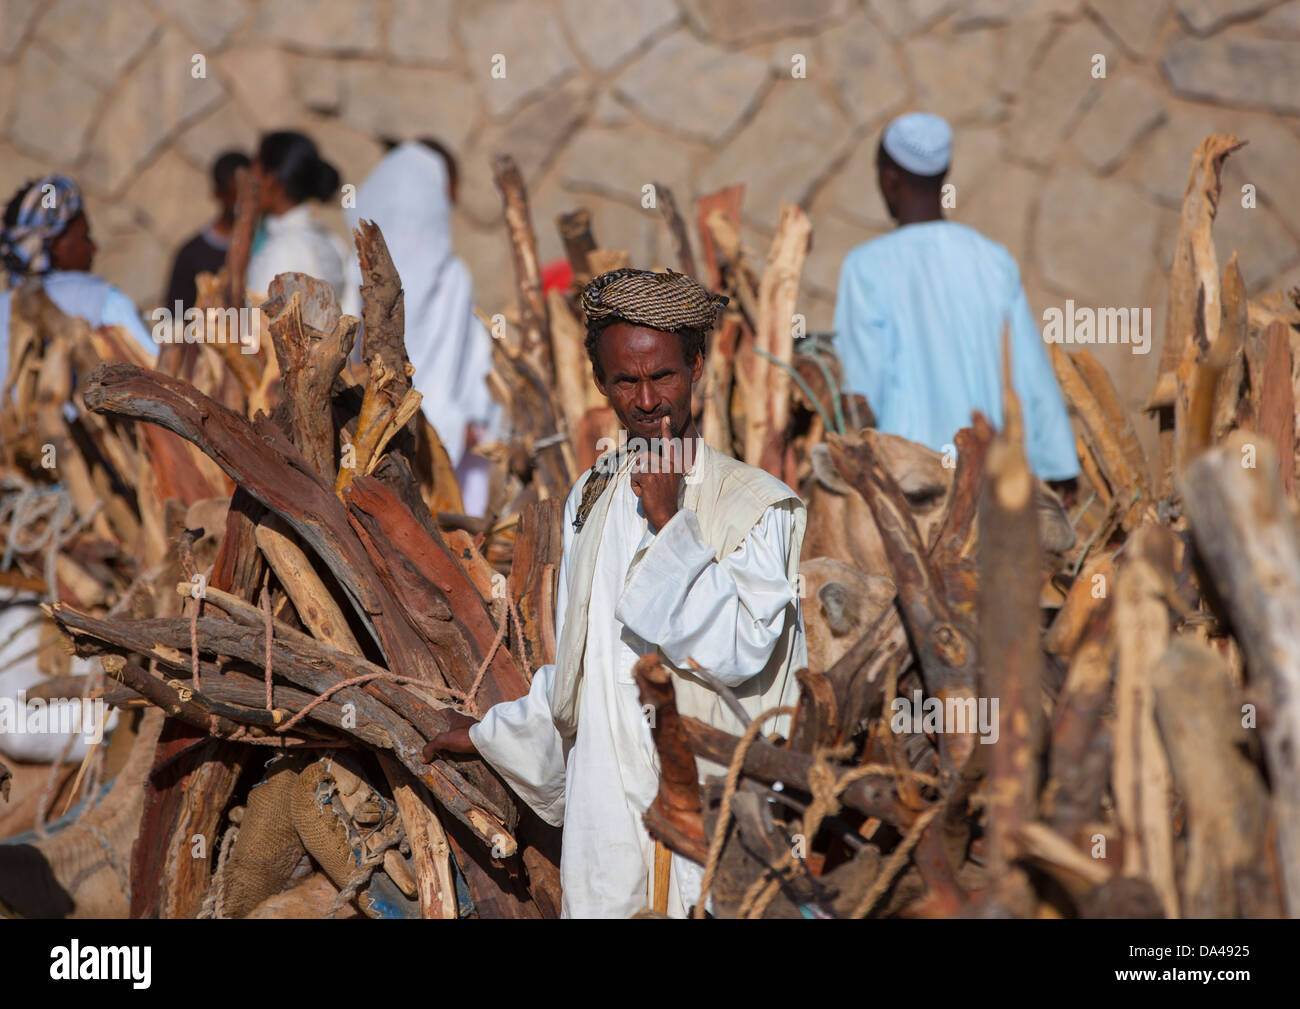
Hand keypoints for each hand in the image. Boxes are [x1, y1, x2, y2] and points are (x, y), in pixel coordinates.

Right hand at [421, 709, 479, 759]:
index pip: (447, 711)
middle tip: (441, 737)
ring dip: (457, 738)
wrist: (487, 741)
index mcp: (456, 718)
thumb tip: (423, 757)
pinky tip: (462, 752)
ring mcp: (474, 728)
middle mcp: (466, 720)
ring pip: (463, 731)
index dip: (441, 712)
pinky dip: (465, 744)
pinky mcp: (480, 736)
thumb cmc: (465, 736)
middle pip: (455, 722)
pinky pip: (470, 739)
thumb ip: (432, 747)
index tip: (436, 715)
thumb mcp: (445, 740)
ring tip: (450, 748)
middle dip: (448, 728)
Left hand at [630, 415, 680, 530]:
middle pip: (644, 455)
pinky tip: (645, 494)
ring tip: (647, 489)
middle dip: (640, 469)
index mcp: (675, 464)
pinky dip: (635, 486)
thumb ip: (661, 467)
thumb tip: (643, 456)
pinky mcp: (650, 476)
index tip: (666, 417)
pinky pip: (634, 476)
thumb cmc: (664, 499)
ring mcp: (660, 469)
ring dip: (637, 478)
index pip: (670, 444)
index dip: (667, 430)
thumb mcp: (668, 480)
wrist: (666, 515)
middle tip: (649, 485)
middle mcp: (669, 464)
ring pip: (638, 465)